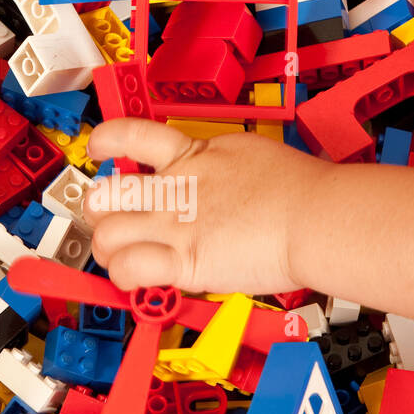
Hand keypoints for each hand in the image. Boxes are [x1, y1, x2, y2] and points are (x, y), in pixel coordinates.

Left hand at [84, 118, 331, 293]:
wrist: (314, 216)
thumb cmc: (298, 190)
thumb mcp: (247, 154)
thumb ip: (216, 165)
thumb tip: (210, 171)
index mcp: (191, 155)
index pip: (131, 135)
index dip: (105, 139)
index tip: (99, 148)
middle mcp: (174, 189)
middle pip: (105, 194)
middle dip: (99, 211)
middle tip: (111, 221)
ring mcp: (175, 225)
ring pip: (106, 236)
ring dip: (107, 250)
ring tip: (121, 256)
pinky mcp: (184, 261)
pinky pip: (129, 269)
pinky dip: (123, 278)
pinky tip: (135, 278)